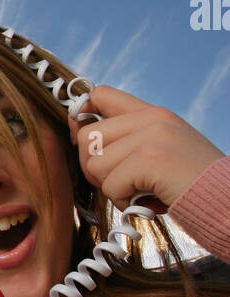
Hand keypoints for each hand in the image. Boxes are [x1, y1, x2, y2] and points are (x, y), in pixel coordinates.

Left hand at [67, 85, 224, 214]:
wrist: (229, 202)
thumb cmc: (191, 185)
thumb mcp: (163, 150)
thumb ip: (130, 140)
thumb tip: (81, 137)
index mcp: (154, 113)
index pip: (99, 94)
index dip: (82, 118)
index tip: (86, 144)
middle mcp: (152, 118)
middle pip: (88, 136)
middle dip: (95, 168)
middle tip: (121, 183)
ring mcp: (151, 136)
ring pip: (94, 164)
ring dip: (111, 188)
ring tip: (139, 192)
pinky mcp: (150, 159)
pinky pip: (110, 184)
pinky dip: (123, 201)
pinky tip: (146, 202)